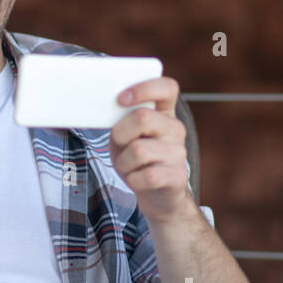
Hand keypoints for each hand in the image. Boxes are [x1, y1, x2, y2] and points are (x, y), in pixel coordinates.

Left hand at [108, 76, 191, 223]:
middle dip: (120, 133)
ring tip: (129, 167)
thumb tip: (103, 108)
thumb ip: (122, 119)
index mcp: (164, 113)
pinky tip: (137, 180)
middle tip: (120, 145)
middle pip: (142, 117)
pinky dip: (133, 180)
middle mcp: (175, 129)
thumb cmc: (136, 160)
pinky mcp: (178, 176)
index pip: (166, 87)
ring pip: (138, 150)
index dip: (144, 88)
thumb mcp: (125, 135)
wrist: (156, 195)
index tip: (121, 99)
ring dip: (123, 163)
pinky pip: (146, 175)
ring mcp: (179, 153)